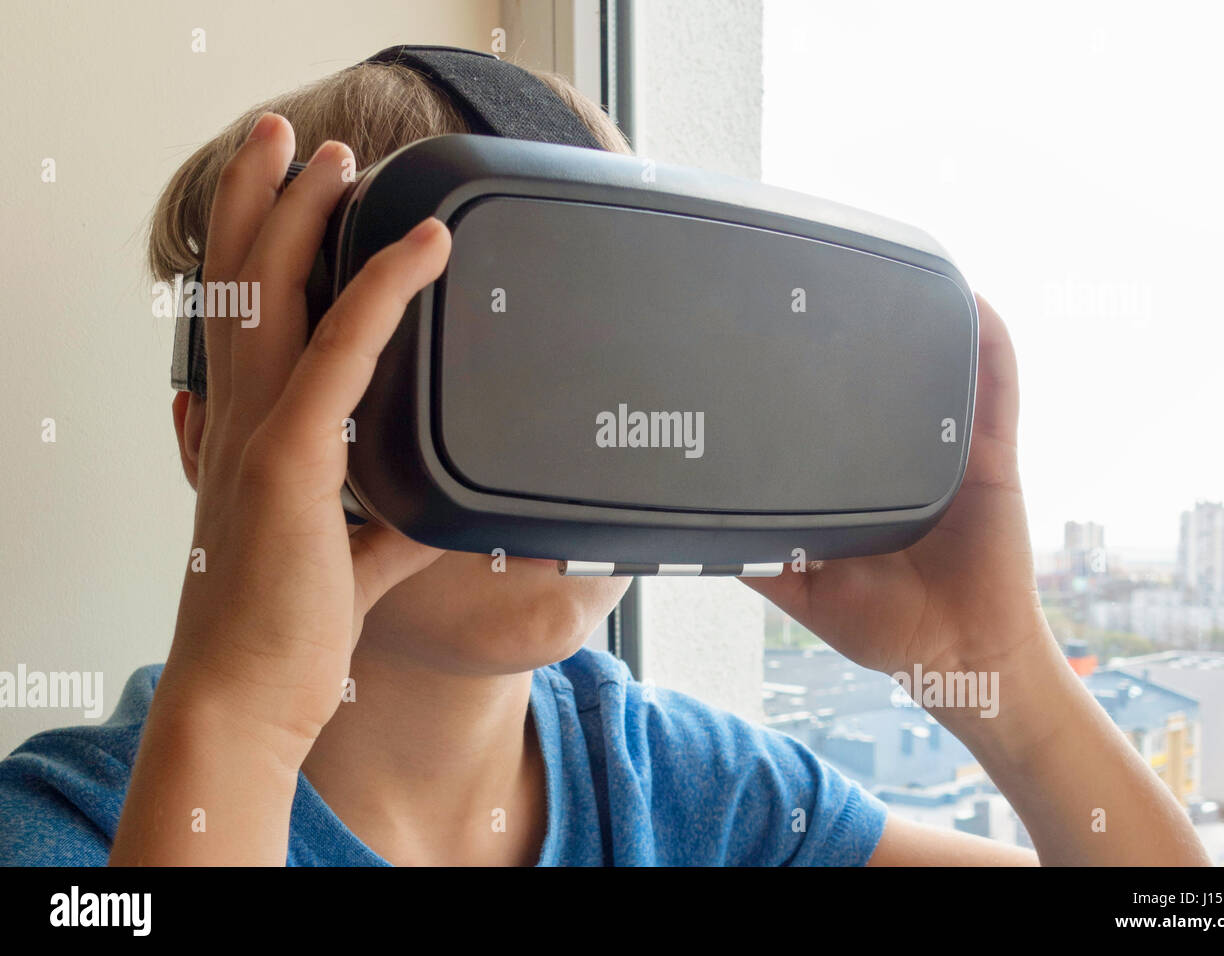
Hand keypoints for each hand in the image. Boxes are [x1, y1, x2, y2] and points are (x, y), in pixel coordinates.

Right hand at [161, 113, 451, 766]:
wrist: (248, 702)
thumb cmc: (283, 636)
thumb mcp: (352, 561)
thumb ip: (388, 521)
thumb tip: (433, 505)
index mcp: (248, 443)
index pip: (245, 324)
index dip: (256, 252)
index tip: (280, 199)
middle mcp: (240, 427)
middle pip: (241, 287)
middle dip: (261, 204)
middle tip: (286, 139)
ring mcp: (259, 440)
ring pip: (272, 300)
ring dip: (300, 217)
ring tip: (327, 156)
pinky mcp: (290, 466)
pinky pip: (340, 355)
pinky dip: (379, 292)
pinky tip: (420, 248)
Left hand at [746, 295, 1049, 687]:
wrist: (962, 656)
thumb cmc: (886, 627)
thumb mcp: (800, 588)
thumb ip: (758, 555)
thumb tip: (691, 530)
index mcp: (859, 479)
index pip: (829, 412)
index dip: (805, 374)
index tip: (767, 333)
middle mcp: (902, 453)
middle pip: (883, 379)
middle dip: (862, 331)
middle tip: (822, 283)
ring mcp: (950, 448)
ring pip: (939, 368)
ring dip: (925, 319)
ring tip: (895, 270)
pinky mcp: (992, 457)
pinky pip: (998, 390)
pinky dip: (990, 343)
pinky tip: (971, 301)